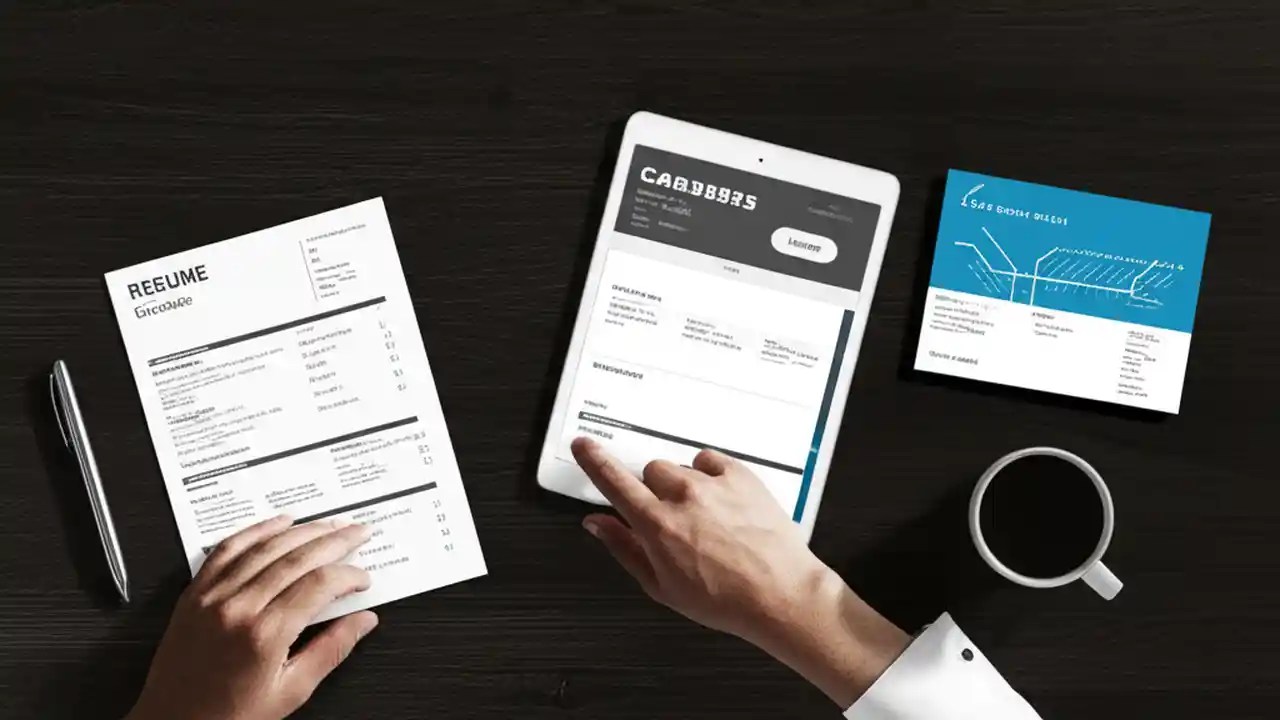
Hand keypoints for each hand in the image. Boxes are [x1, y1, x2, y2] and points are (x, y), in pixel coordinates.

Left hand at [127, 515, 378, 719]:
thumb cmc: (228, 716)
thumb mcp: (290, 691)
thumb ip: (330, 651)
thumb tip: (363, 622)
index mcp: (265, 635)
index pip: (318, 585)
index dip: (347, 574)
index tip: (361, 578)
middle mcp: (237, 608)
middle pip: (296, 558)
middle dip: (334, 541)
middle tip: (357, 532)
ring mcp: (212, 596)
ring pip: (265, 547)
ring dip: (302, 530)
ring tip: (328, 524)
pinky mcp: (195, 593)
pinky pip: (227, 549)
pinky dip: (256, 530)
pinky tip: (277, 523)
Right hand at [571, 437, 909, 706]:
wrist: (780, 594)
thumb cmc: (726, 599)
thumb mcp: (661, 586)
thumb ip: (624, 547)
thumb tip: (597, 524)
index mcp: (657, 526)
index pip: (614, 482)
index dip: (594, 461)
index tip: (584, 446)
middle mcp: (683, 498)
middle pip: (650, 472)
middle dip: (653, 490)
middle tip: (671, 518)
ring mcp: (714, 484)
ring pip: (680, 466)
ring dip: (683, 484)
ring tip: (704, 516)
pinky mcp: (742, 476)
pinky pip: (710, 459)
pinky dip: (709, 474)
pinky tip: (721, 501)